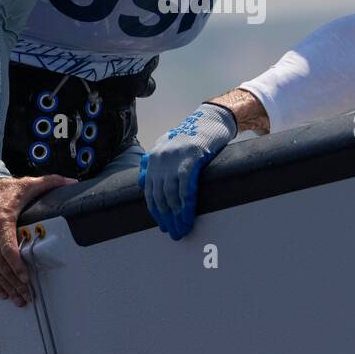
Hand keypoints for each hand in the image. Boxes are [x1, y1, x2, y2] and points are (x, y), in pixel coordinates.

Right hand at [0, 173, 76, 306]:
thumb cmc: (0, 189)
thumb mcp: (25, 184)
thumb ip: (49, 182)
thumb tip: (71, 182)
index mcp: (1, 221)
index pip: (8, 249)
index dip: (17, 266)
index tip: (26, 278)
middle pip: (2, 265)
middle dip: (15, 284)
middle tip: (27, 296)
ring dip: (5, 287)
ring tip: (17, 299)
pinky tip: (2, 291)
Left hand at [138, 103, 236, 240]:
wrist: (211, 120)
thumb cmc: (193, 136)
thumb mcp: (168, 146)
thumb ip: (154, 162)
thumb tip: (142, 182)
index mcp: (153, 158)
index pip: (150, 192)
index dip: (156, 212)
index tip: (163, 226)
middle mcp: (160, 159)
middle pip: (160, 196)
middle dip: (166, 218)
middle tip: (174, 233)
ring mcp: (175, 159)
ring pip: (171, 195)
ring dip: (177, 216)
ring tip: (183, 229)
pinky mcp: (191, 158)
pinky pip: (186, 188)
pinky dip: (186, 205)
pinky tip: (188, 216)